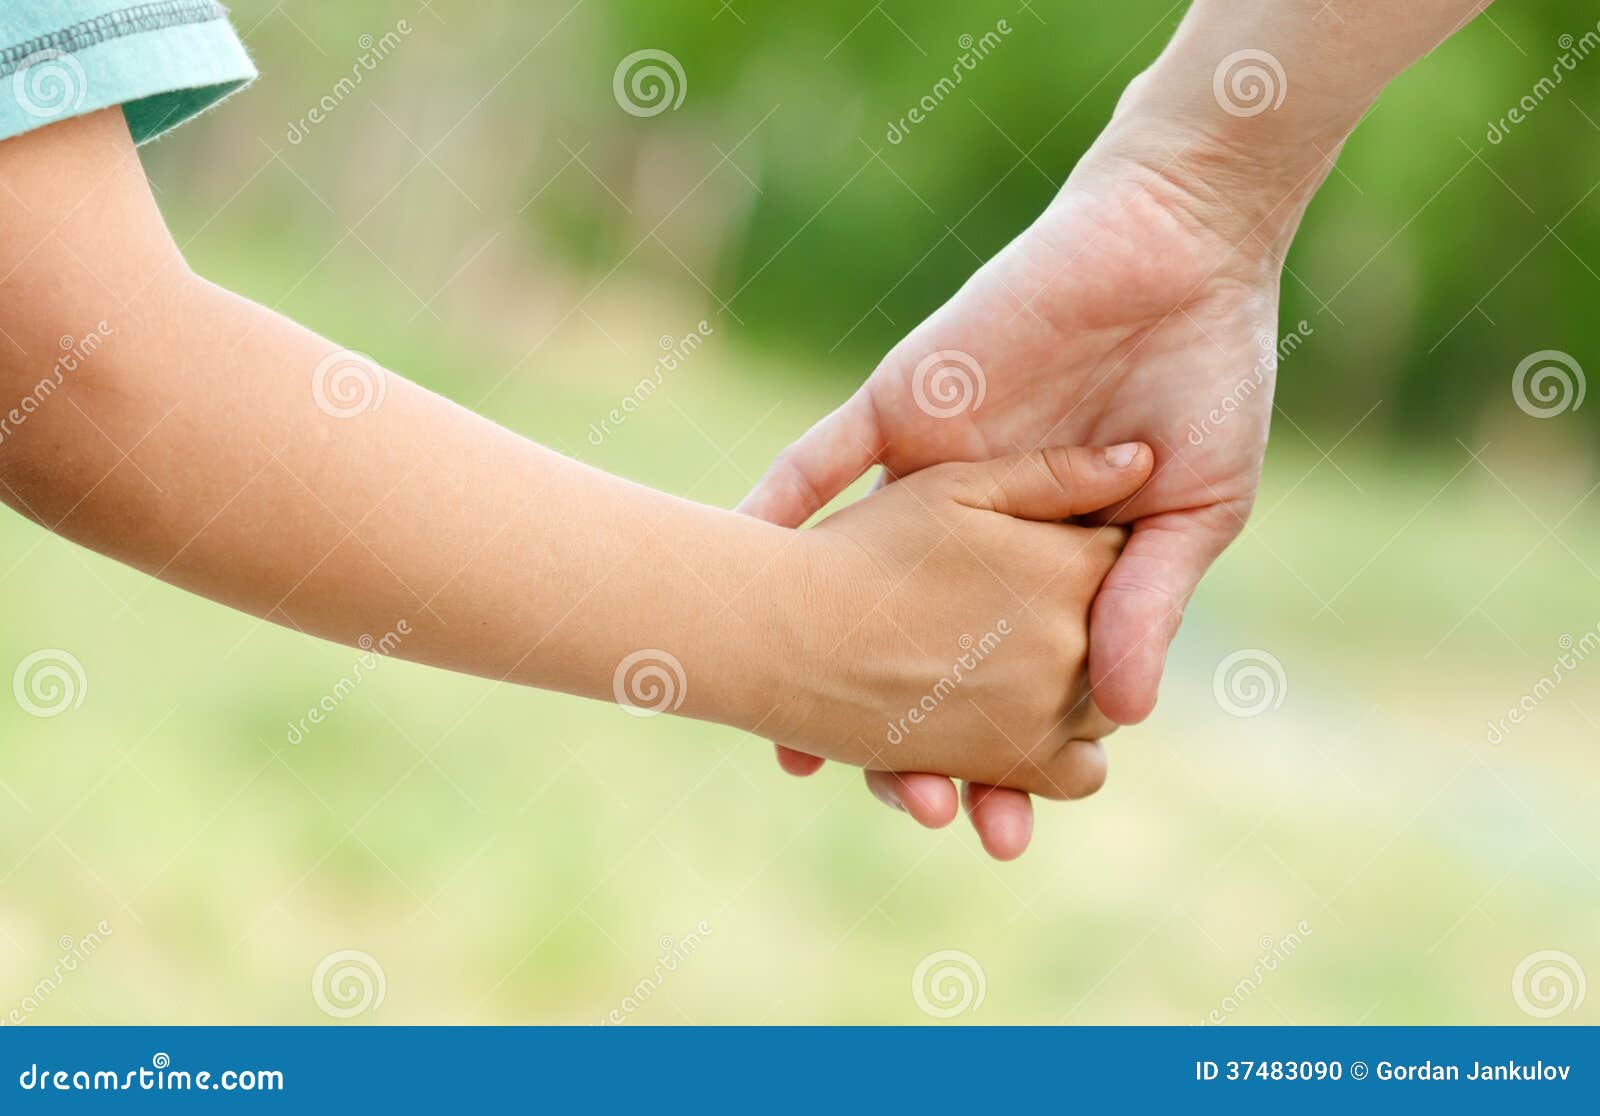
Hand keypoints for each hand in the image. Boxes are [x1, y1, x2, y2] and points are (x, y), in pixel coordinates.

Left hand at [743, 118, 1308, 855]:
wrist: (1176, 254)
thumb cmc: (1203, 385)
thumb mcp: (1188, 513)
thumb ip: (1146, 605)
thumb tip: (1125, 715)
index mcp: (1043, 570)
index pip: (1003, 686)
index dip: (997, 761)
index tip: (994, 830)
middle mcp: (969, 538)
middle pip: (917, 658)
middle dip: (912, 742)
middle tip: (913, 808)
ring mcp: (926, 478)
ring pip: (851, 583)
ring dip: (821, 662)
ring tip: (800, 754)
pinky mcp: (898, 410)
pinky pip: (818, 464)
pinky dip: (773, 515)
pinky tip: (734, 576)